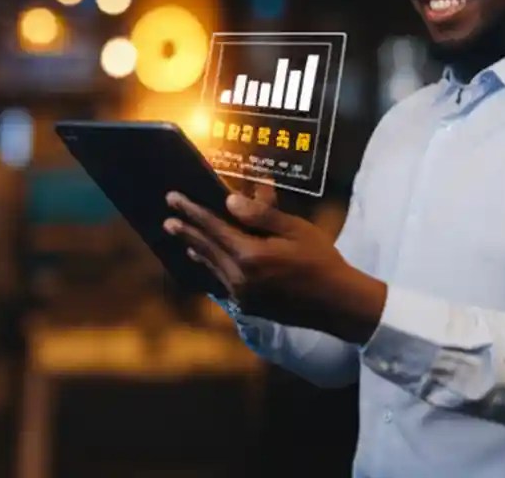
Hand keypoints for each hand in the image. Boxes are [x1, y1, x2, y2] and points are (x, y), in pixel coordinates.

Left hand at [163, 186, 386, 341]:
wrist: (337, 303)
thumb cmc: (320, 260)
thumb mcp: (295, 229)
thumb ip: (262, 214)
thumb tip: (230, 201)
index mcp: (251, 256)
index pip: (213, 227)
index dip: (192, 210)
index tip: (173, 197)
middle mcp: (240, 278)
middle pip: (206, 248)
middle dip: (186, 231)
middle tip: (167, 218)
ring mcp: (243, 296)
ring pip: (212, 266)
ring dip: (196, 249)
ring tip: (182, 238)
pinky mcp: (248, 307)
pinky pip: (222, 281)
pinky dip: (212, 266)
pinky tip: (207, 259)